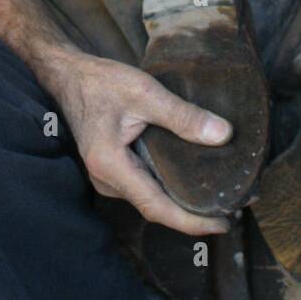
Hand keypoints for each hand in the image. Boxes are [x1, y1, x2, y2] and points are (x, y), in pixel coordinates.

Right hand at [45, 50, 232, 235]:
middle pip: (155, 209)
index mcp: (111, 166)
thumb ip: (182, 116)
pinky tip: (190, 179)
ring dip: (181, 201)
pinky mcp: (112, 169)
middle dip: (193, 215)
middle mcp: (106, 180)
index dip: (191, 222)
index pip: (157, 208)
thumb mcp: (145, 92)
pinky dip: (168, 187)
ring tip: (217, 196)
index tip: (222, 224)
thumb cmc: (101, 82)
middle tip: (232, 210)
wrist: (68, 75)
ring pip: (149, 199)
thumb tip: (223, 135)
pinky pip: (143, 186)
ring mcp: (107, 177)